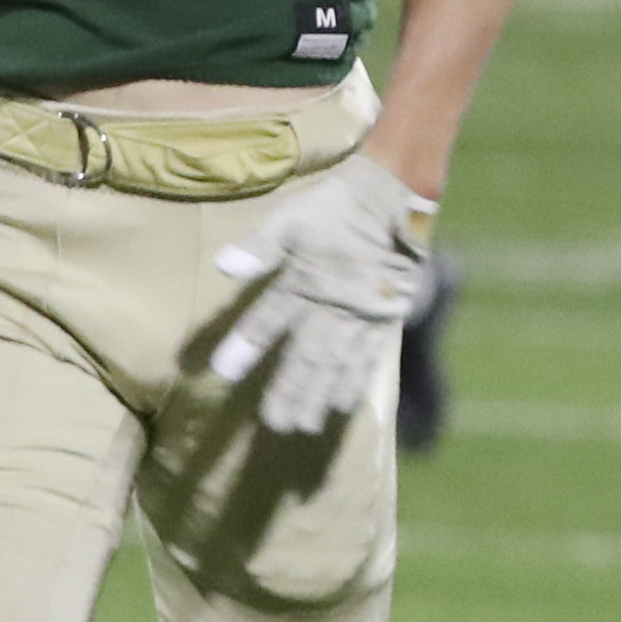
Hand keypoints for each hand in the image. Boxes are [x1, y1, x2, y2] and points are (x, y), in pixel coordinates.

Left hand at [209, 151, 436, 432]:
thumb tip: (223, 266)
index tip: (223, 374)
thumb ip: (260, 247)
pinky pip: (369, 357)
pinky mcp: (386, 318)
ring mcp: (362, 316)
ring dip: (320, 396)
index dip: (245, 347)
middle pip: (307, 357)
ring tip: (306, 424)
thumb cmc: (337, 205)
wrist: (397, 197)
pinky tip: (344, 403)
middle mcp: (332, 306)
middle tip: (277, 424)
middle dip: (290, 391)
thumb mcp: (292, 217)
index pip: (268, 321)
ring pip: (337, 364)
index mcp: (304, 281)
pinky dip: (356, 382)